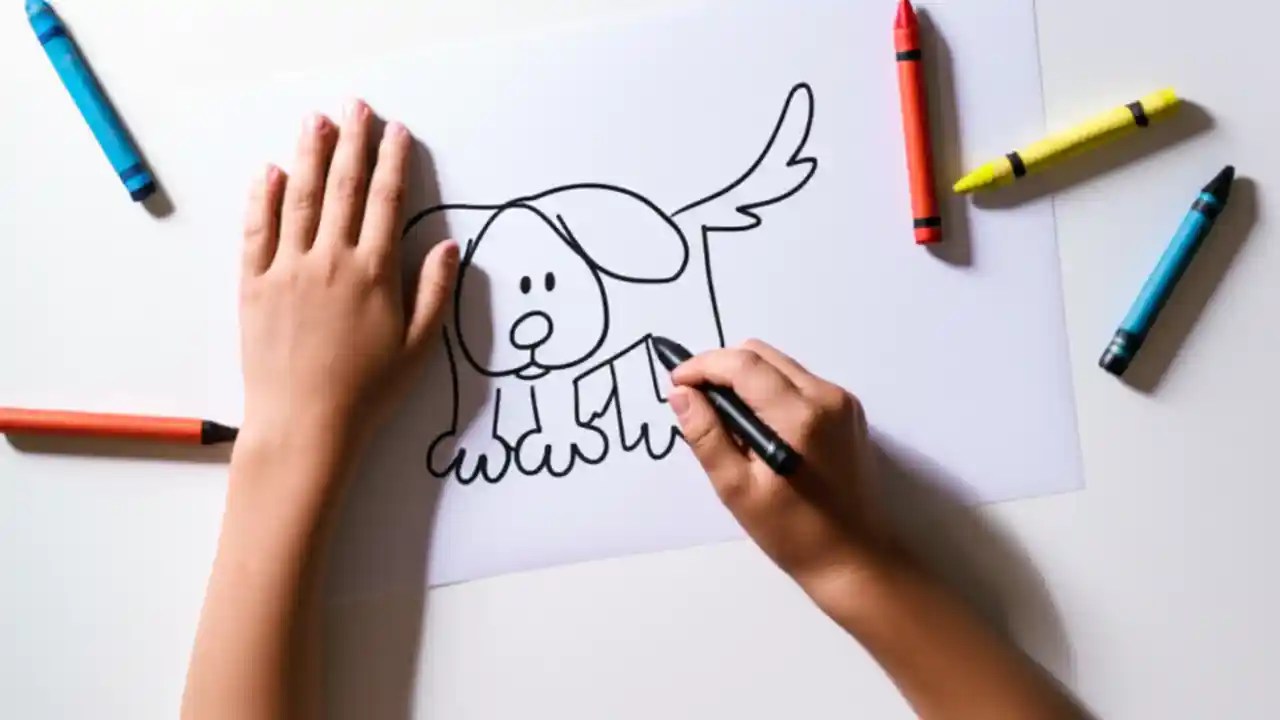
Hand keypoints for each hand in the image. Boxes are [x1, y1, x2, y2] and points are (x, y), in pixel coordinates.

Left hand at [239, 101, 458, 453]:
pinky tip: (269, 171)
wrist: (305, 425)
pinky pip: (257, 231)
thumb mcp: (419, 348)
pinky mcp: (254, 285)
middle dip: (352, 142)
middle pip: (342, 187)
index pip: (385, 202)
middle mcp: (330, 261)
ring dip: (309, 154)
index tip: (397, 132)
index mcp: (373, 274)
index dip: (392, 162)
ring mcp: (287, 270)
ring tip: (316, 120)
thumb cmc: (368, 392)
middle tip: (357, 106)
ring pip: (299, 198)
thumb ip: (434, 292)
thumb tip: (446, 246)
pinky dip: (263, 198)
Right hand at [668, 340, 896, 602]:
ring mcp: (842, 402)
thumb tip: (681, 393)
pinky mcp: (848, 411)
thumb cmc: (794, 534)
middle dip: (722, 370)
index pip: (743, 365)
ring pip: (780, 365)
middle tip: (698, 404)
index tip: (677, 381)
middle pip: (762, 354)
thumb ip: (707, 435)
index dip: (703, 365)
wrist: (856, 559)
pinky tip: (759, 431)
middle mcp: (827, 397)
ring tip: (728, 424)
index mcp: (800, 417)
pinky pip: (798, 383)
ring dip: (745, 381)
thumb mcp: (738, 490)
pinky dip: (769, 393)